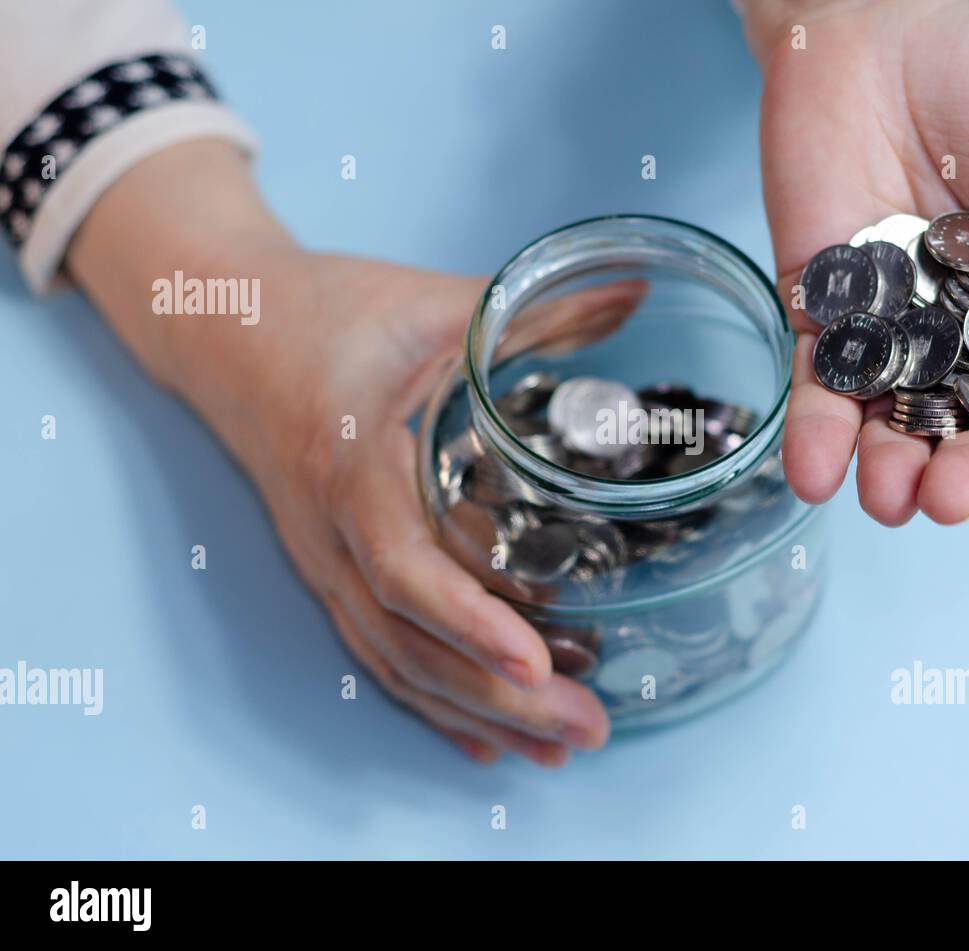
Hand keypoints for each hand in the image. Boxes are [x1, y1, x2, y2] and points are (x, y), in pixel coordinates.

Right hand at [68, 142, 611, 764]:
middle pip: (408, 640)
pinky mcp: (330, 570)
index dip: (468, 620)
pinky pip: (378, 651)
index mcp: (353, 466)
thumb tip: (638, 292)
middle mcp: (332, 533)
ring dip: (474, 713)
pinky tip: (486, 738)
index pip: (403, 565)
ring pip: (394, 660)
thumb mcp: (435, 302)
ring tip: (557, 748)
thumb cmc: (329, 312)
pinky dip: (433, 700)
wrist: (226, 326)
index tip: (533, 662)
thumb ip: (535, 307)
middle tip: (587, 729)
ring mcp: (324, 560)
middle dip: (497, 697)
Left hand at [743, 0, 968, 523]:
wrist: (878, 25)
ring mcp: (894, 329)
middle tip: (952, 497)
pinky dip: (814, 433)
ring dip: (892, 471)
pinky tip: (816, 474)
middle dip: (968, 473)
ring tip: (889, 499)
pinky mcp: (824, 313)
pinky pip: (819, 383)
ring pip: (895, 423)